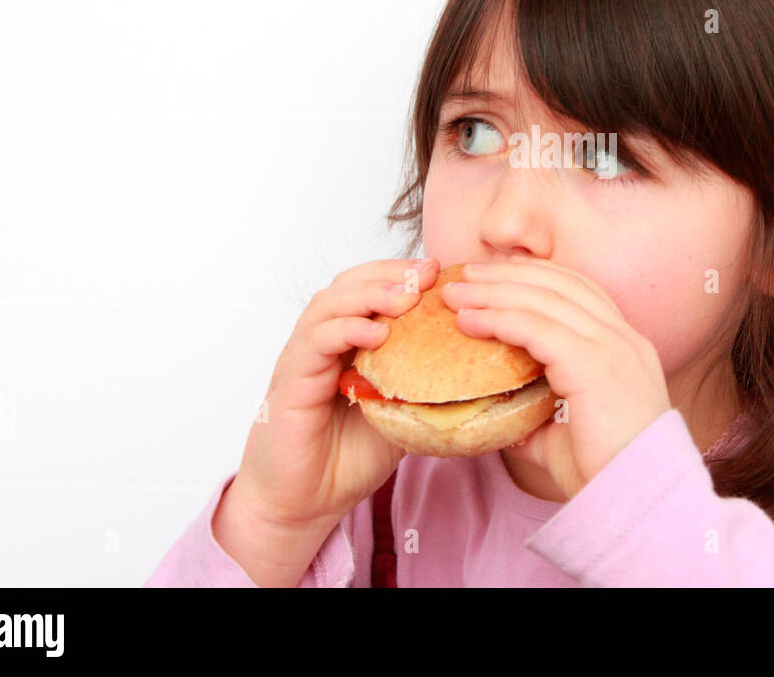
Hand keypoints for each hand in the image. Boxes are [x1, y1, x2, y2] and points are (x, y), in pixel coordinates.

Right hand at [226, 256, 439, 531]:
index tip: (439, 269)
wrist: (305, 503)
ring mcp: (302, 358)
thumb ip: (426, 388)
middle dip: (389, 273)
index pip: (369, 288)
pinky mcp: (290, 382)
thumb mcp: (402, 414)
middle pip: (348, 284)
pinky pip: (315, 343)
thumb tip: (483, 377)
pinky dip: (345, 329)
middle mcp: (321, 342)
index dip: (401, 273)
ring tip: (406, 295)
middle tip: (427, 274)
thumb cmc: (349, 458)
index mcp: (347, 342)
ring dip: (369, 293)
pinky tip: (376, 333)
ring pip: (328, 304)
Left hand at [440, 255, 670, 498]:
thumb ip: (538, 417)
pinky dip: (499, 318)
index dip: (537, 277)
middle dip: (509, 274)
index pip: (581, 291)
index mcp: (625, 348)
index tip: (497, 274)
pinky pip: (537, 329)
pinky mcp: (594, 365)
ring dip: (494, 291)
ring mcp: (613, 349)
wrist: (635, 504)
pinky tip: (469, 320)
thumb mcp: (566, 435)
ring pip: (545, 300)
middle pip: (561, 284)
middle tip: (467, 272)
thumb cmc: (603, 475)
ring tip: (456, 293)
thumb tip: (502, 415)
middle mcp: (624, 340)